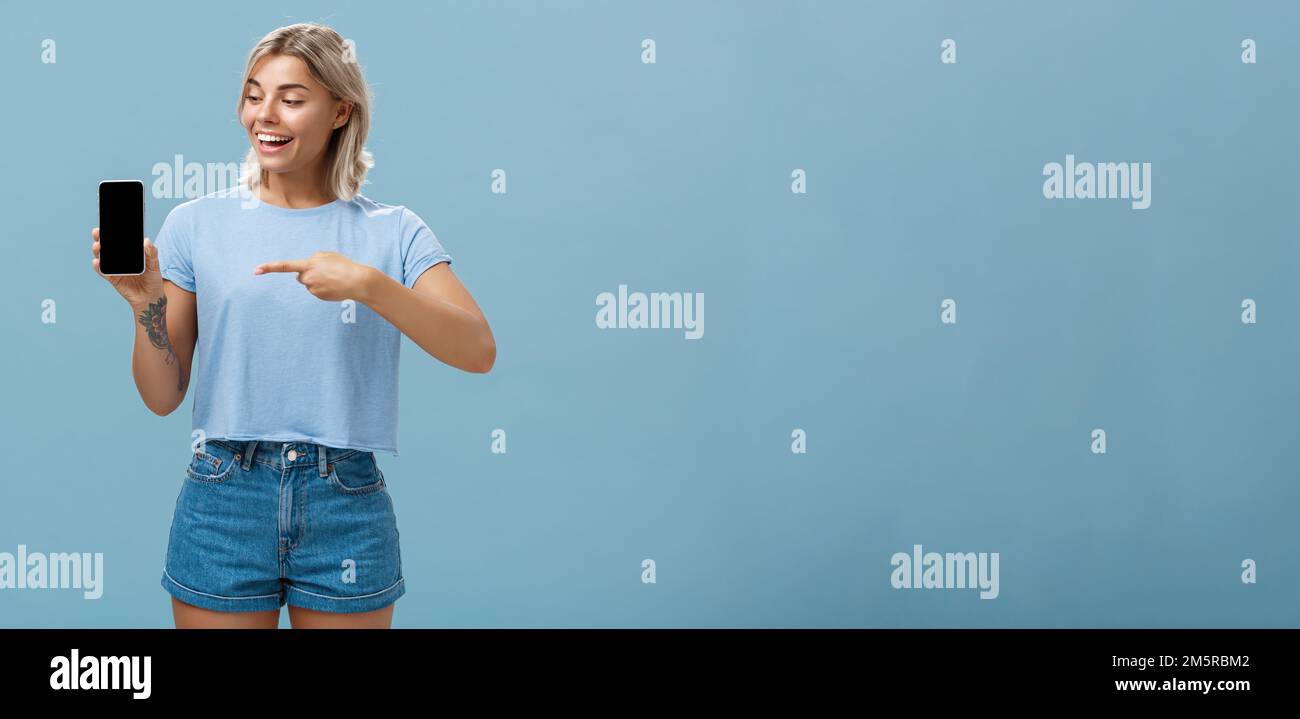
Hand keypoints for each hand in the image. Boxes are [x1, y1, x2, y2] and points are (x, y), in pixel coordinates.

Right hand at [91, 227, 163, 311]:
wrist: (150, 297)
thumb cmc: (153, 279)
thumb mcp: (155, 265)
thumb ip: (152, 253)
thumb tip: (147, 241)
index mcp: (130, 252)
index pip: (119, 239)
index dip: (112, 231)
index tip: (108, 223)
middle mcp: (120, 258)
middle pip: (107, 246)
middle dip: (100, 238)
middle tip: (97, 232)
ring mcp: (115, 267)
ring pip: (102, 257)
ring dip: (97, 251)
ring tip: (97, 246)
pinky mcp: (112, 278)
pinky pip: (103, 271)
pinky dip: (98, 267)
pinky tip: (97, 262)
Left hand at [253, 251, 374, 301]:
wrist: (358, 281)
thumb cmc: (344, 265)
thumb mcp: (328, 255)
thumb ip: (315, 258)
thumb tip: (308, 265)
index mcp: (308, 264)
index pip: (284, 266)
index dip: (269, 267)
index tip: (256, 270)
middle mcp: (307, 277)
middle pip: (301, 277)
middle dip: (309, 274)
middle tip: (326, 272)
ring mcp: (313, 289)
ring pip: (310, 284)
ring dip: (318, 281)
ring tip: (334, 279)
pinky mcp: (319, 296)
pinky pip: (317, 292)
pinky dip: (324, 289)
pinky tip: (335, 286)